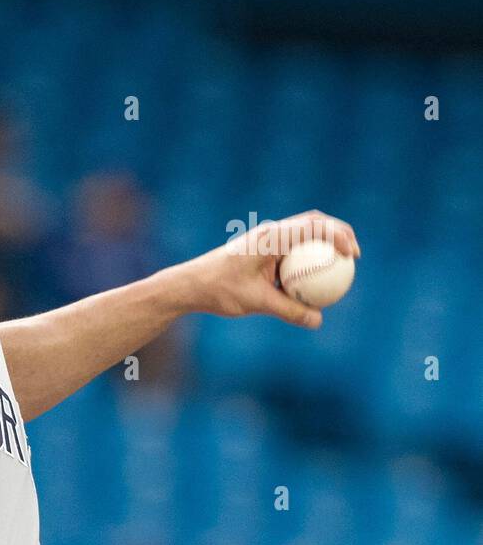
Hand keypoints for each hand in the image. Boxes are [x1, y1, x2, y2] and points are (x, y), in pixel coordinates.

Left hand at [182, 210, 360, 328]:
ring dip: (323, 243)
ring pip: (303, 235)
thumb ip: (289, 311)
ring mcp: (265, 240)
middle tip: (354, 255)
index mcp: (270, 237)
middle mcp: (269, 233)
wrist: (190, 285)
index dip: (338, 236)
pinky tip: (314, 282)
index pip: (312, 227)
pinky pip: (291, 251)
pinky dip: (306, 259)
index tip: (351, 256)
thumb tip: (318, 321)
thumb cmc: (219, 290)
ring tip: (341, 264)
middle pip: (313, 223)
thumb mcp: (256, 303)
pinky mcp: (261, 251)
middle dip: (338, 233)